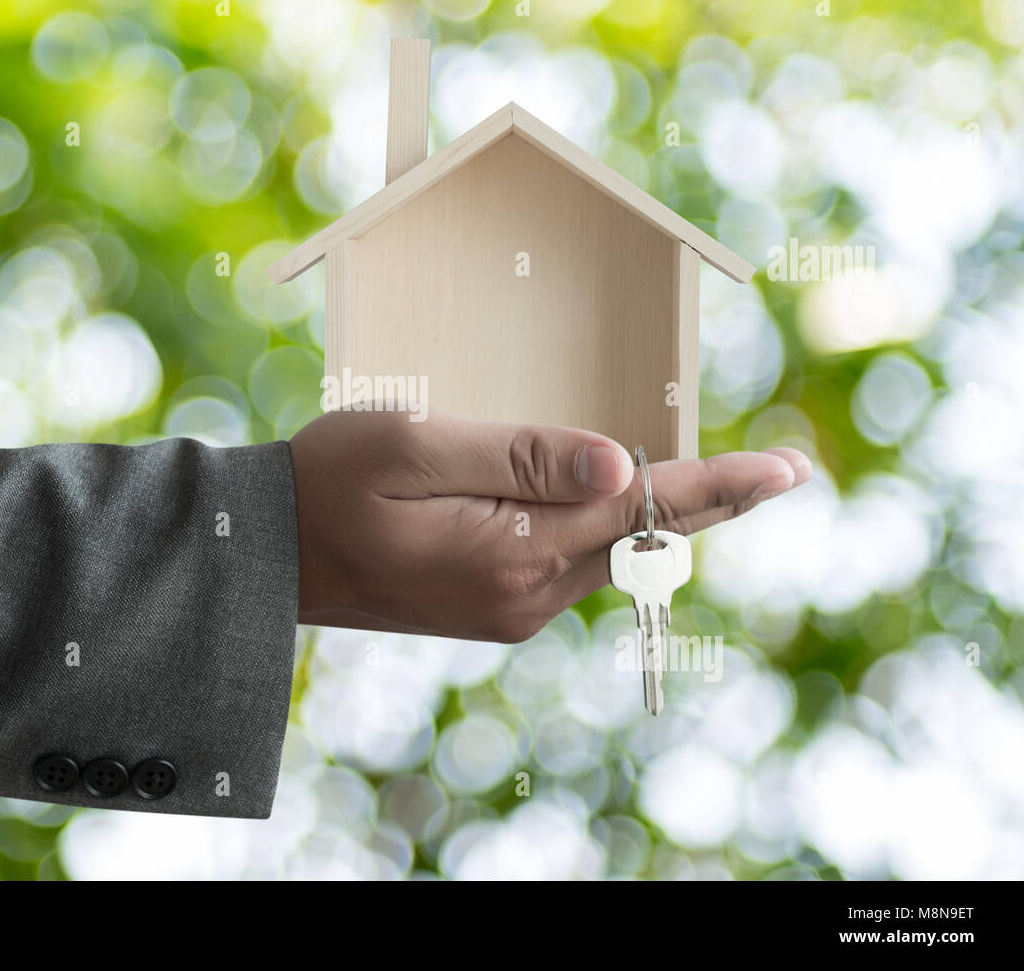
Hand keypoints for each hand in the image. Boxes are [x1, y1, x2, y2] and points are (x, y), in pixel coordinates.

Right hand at [288, 409, 809, 641]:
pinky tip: (606, 498)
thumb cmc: (327, 485)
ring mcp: (512, 609)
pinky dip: (602, 527)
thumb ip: (521, 454)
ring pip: (607, 551)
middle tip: (771, 468)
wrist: (266, 557)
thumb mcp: (415, 446)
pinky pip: (571, 561)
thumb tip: (622, 465)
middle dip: (700, 498)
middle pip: (640, 538)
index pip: (644, 512)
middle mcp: (527, 596)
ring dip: (648, 511)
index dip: (720, 485)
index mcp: (515, 555)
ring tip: (698, 474)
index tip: (790, 468)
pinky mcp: (495, 606)